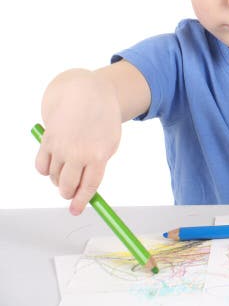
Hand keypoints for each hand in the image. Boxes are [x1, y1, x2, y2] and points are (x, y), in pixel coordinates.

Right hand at [36, 69, 121, 214]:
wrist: (87, 94)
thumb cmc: (101, 122)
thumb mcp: (110, 144)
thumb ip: (98, 167)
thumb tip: (84, 192)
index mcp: (99, 155)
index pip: (89, 186)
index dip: (81, 201)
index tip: (75, 210)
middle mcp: (78, 152)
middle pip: (67, 186)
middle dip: (68, 193)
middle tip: (70, 192)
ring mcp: (60, 147)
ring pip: (53, 177)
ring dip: (59, 179)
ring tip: (69, 167)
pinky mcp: (46, 140)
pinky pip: (41, 167)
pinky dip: (46, 170)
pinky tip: (55, 162)